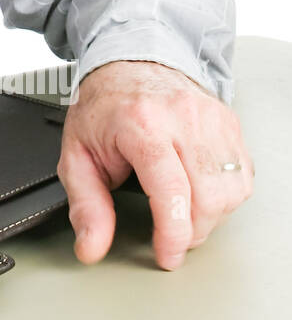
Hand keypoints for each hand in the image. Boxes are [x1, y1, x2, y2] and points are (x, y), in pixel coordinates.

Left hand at [57, 60, 252, 269]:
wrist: (129, 63)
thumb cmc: (103, 107)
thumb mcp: (77, 154)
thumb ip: (86, 205)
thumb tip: (92, 247)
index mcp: (141, 123)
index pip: (171, 190)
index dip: (173, 233)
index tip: (167, 256)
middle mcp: (183, 117)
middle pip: (208, 197)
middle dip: (191, 231)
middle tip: (170, 237)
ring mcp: (211, 118)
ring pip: (231, 191)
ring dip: (210, 216)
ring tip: (182, 212)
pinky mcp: (230, 123)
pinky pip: (242, 176)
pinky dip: (225, 196)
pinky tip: (199, 192)